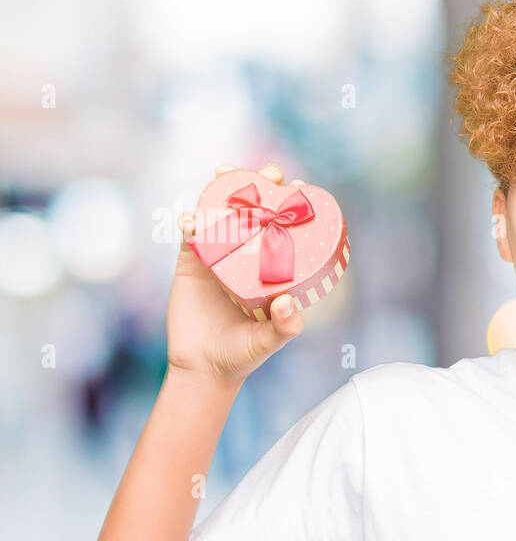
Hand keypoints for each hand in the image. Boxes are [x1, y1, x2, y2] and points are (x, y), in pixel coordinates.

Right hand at [165, 163, 306, 387]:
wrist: (202, 368)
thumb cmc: (244, 355)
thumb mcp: (269, 340)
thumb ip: (285, 326)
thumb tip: (289, 302)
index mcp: (271, 268)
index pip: (285, 229)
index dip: (292, 205)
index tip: (300, 186)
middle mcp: (246, 257)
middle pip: (254, 212)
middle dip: (260, 185)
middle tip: (269, 174)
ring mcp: (218, 257)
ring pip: (221, 214)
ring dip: (222, 189)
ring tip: (226, 172)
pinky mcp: (190, 263)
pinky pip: (191, 234)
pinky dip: (191, 219)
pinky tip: (192, 215)